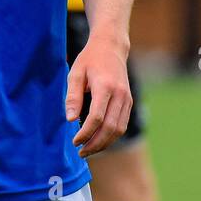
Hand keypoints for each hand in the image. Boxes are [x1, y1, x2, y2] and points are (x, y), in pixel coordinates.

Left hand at [65, 32, 132, 158]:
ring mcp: (127, 99)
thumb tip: (70, 119)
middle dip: (95, 144)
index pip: (97, 117)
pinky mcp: (129, 102)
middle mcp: (120, 94)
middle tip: (81, 152)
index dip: (86, 133)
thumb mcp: (75, 73)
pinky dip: (111, 136)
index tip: (74, 141)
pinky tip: (98, 141)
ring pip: (119, 129)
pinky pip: (122, 125)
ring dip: (104, 143)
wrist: (111, 47)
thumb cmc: (89, 60)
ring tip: (88, 150)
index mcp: (105, 86)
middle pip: (110, 128)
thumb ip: (73, 96)